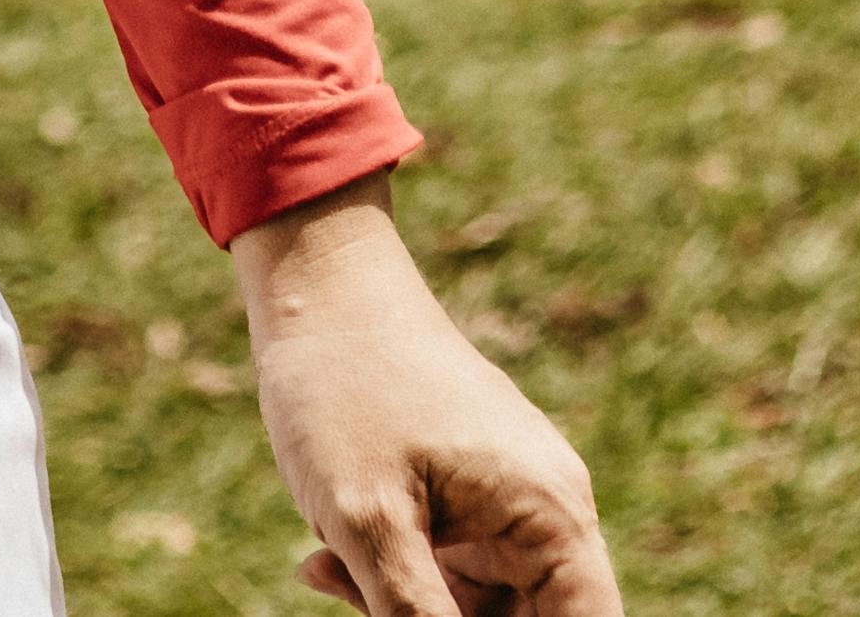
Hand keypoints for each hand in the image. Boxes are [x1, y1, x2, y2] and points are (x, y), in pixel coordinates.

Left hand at [234, 179, 619, 615]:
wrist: (308, 277)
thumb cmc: (342, 383)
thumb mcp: (369, 521)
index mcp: (551, 514)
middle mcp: (543, 510)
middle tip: (373, 603)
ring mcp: (500, 501)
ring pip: (479, 611)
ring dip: (406, 613)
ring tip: (333, 567)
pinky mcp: (459, 494)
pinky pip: (444, 573)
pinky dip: (389, 582)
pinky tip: (322, 559)